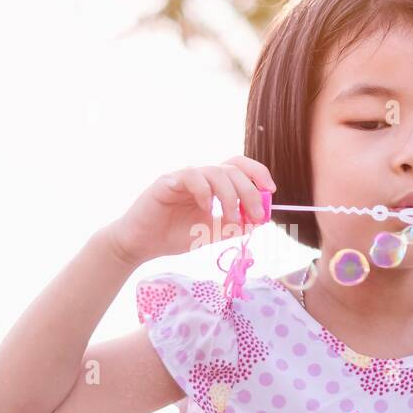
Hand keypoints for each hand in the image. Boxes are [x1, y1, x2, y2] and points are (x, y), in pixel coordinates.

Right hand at [103, 155, 275, 265]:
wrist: (142, 245)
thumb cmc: (173, 236)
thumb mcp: (210, 234)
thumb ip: (232, 226)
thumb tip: (259, 221)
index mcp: (212, 185)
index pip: (239, 167)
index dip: (257, 174)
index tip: (270, 191)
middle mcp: (200, 176)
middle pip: (233, 169)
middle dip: (250, 191)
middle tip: (256, 214)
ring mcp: (183, 177)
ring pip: (215, 172)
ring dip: (230, 195)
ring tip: (231, 218)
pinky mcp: (167, 182)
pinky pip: (191, 177)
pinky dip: (204, 191)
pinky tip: (206, 208)